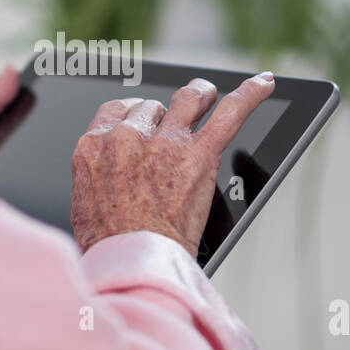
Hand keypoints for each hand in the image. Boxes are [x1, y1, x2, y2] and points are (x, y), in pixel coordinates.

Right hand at [70, 72, 275, 258]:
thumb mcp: (84, 202)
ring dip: (199, 94)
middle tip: (172, 130)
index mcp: (94, 146)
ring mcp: (166, 142)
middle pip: (152, 107)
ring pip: (188, 99)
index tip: (144, 123)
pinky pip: (231, 113)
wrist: (132, 265)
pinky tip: (264, 84)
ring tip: (207, 94)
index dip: (134, 116)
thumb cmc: (109, 246)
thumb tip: (112, 173)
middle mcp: (128, 137)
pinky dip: (250, 95)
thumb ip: (99, 174)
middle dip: (162, 117)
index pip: (118, 110)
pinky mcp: (200, 154)